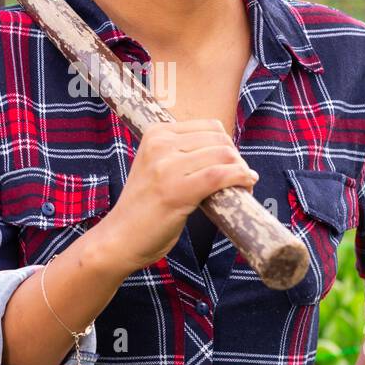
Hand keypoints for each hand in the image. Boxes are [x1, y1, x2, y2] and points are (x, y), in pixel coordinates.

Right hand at [98, 118, 257, 272]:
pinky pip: (220, 176)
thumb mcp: (155, 167)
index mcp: (155, 134)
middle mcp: (160, 145)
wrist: (119, 238)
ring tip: (244, 184)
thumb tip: (225, 151)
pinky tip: (245, 186)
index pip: (209, 126)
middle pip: (219, 139)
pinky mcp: (177, 191)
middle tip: (241, 177)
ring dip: (242, 170)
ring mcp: (167, 167)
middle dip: (237, 158)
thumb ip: (181, 154)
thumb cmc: (143, 207)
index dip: (227, 144)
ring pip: (223, 155)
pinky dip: (240, 179)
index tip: (232, 163)